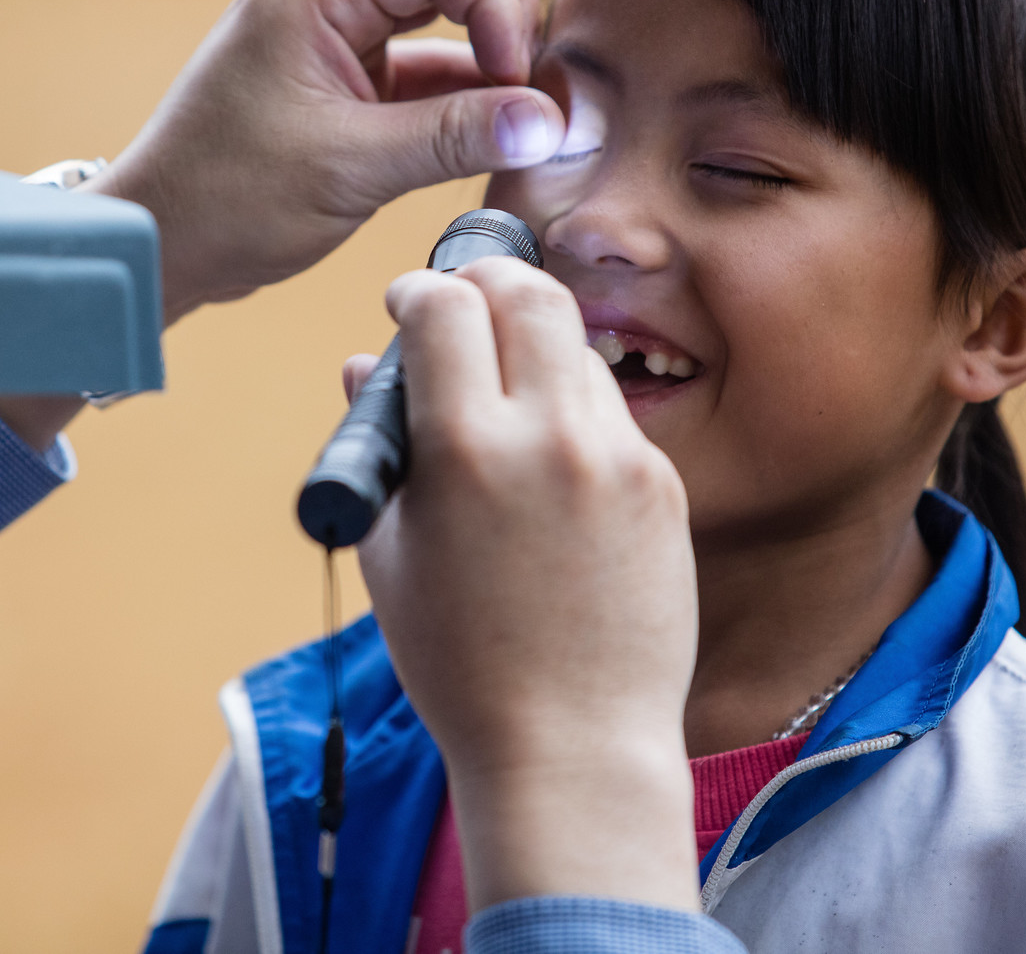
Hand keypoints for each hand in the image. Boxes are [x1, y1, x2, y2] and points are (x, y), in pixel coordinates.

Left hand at [88, 0, 563, 321]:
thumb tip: (546, 122)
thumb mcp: (350, 170)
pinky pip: (420, 67)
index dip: (495, 4)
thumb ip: (452, 137)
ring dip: (487, 64)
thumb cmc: (226, 203)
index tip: (516, 78)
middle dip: (503, 20)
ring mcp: (331, 37)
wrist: (157, 243)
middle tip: (530, 93)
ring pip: (441, 17)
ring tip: (524, 124)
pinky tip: (491, 138)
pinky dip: (461, 97)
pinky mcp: (341, 81)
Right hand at [358, 258, 702, 912]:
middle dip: (490, 279)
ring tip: (507, 397)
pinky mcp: (663, 486)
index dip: (418, 290)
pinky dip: (576, 416)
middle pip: (529, 293)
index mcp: (465, 451)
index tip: (408, 302)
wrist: (571, 746)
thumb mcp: (391, 553)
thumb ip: (382, 446)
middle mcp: (549, 437)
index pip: (446, 306)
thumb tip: (363, 365)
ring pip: (576, 349)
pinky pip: (613, 417)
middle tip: (468, 298)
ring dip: (535, 348)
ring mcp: (616, 458)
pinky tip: (552, 468)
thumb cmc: (461, 663)